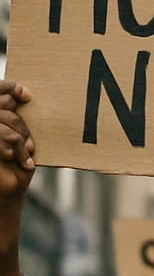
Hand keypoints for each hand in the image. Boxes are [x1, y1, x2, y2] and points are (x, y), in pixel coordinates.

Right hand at [0, 81, 33, 200]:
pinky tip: (19, 161)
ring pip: (7, 125)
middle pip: (5, 106)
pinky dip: (17, 152)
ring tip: (27, 154)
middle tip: (28, 143)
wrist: (9, 188)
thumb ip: (17, 116)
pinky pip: (5, 138)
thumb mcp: (21, 136)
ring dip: (21, 142)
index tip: (27, 95)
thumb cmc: (17, 161)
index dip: (10, 87)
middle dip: (20, 125)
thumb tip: (26, 93)